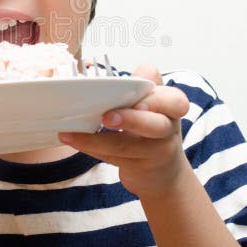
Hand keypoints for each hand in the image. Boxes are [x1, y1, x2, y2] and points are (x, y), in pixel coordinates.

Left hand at [58, 63, 190, 198]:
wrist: (162, 173)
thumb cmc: (152, 128)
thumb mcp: (153, 104)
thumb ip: (138, 87)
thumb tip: (102, 73)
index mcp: (171, 108)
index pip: (175, 100)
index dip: (157, 99)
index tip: (138, 99)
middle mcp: (167, 130)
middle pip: (155, 125)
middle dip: (131, 119)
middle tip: (107, 117)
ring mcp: (154, 153)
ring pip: (126, 146)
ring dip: (96, 139)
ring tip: (72, 132)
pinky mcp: (138, 168)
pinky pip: (112, 158)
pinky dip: (91, 148)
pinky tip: (73, 140)